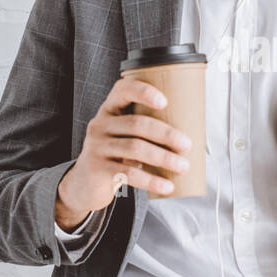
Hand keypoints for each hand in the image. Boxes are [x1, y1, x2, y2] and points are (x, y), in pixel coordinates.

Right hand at [55, 77, 192, 225]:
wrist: (85, 184)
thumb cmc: (115, 156)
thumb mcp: (124, 137)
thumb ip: (145, 130)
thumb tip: (191, 135)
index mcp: (109, 110)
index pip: (123, 90)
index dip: (143, 92)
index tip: (165, 101)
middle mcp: (100, 125)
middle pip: (136, 123)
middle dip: (166, 133)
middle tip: (187, 145)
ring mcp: (96, 147)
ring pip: (135, 149)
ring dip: (164, 158)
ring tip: (183, 166)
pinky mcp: (97, 169)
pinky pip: (129, 173)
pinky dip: (152, 180)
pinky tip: (167, 186)